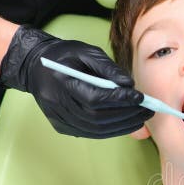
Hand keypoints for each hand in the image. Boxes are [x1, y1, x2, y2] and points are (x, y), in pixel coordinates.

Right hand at [0, 26, 152, 137]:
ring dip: (123, 125)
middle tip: (148, 109)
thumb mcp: (85, 51)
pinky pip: (91, 133)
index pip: (95, 98)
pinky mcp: (63, 127)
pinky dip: (112, 130)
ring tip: (141, 117)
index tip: (140, 97)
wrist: (35, 67)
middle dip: (127, 115)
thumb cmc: (64, 56)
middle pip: (98, 117)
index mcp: (62, 83)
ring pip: (96, 129)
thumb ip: (107, 67)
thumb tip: (129, 84)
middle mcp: (58, 105)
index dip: (120, 100)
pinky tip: (126, 122)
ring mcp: (59, 119)